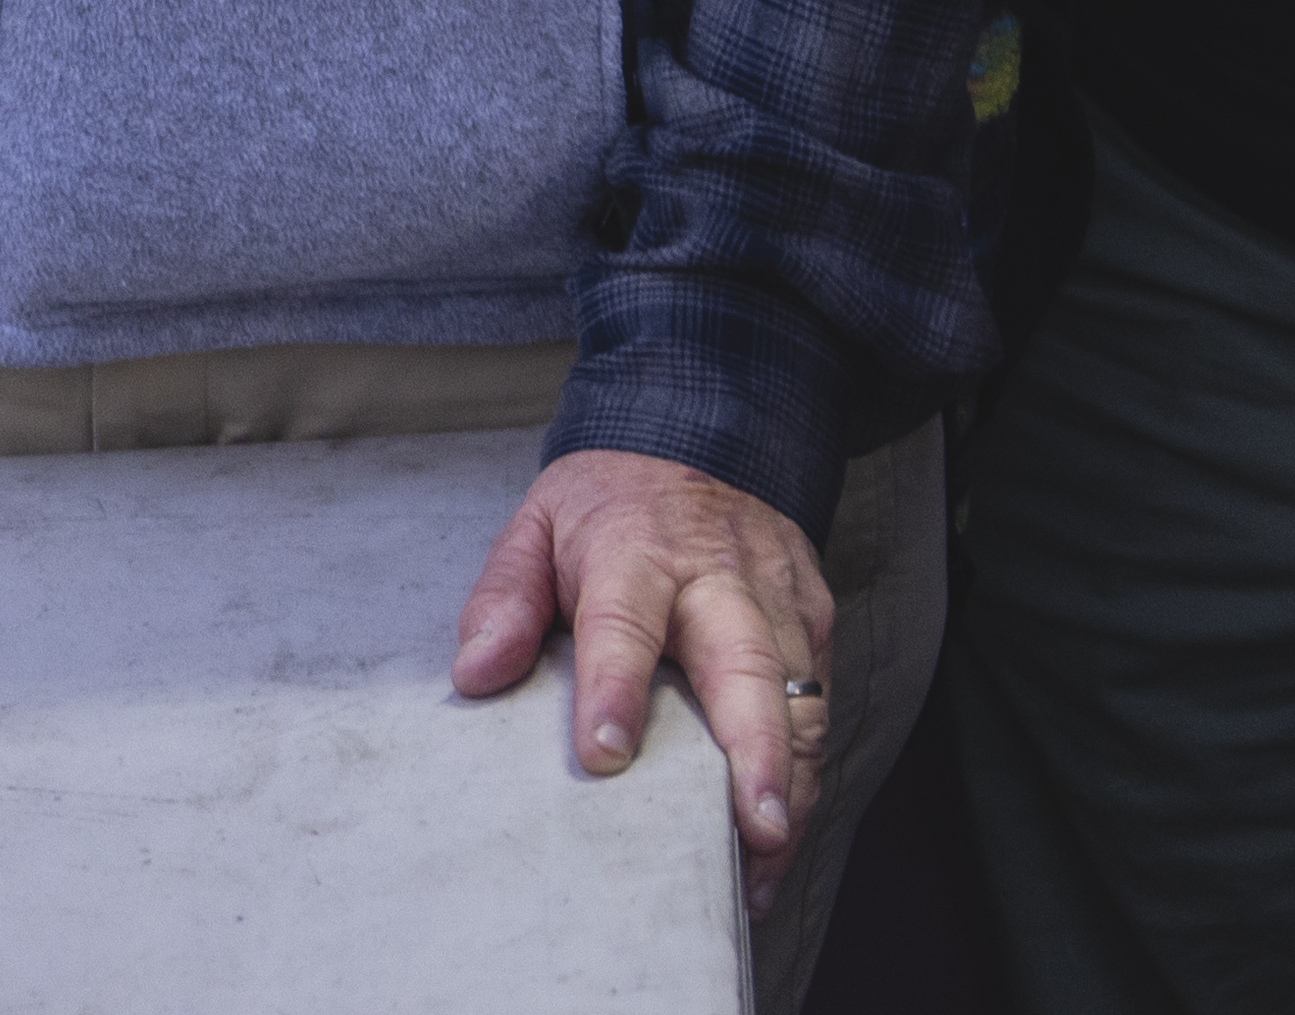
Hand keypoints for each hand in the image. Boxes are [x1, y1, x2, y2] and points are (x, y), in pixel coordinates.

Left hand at [446, 444, 839, 886]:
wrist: (696, 438)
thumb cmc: (606, 507)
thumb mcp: (536, 527)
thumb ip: (504, 599)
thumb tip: (477, 674)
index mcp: (637, 548)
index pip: (625, 620)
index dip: (615, 688)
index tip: (604, 756)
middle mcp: (719, 572)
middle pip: (746, 661)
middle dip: (754, 750)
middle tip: (753, 828)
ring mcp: (777, 594)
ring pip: (798, 693)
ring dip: (788, 779)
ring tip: (767, 857)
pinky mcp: (813, 616)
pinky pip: (818, 701)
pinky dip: (805, 770)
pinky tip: (780, 830)